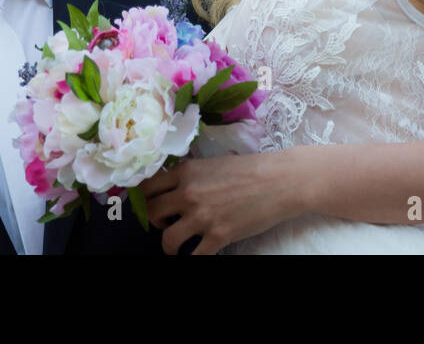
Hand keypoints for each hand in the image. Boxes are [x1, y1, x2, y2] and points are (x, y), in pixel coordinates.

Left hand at [138, 150, 305, 254]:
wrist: (280, 181)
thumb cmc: (250, 169)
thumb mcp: (212, 164)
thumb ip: (191, 176)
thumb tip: (175, 189)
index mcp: (186, 171)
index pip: (148, 186)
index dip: (144, 199)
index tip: (149, 205)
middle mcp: (189, 193)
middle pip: (152, 213)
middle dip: (155, 223)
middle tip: (166, 225)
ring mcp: (202, 216)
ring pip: (167, 240)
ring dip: (169, 246)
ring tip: (177, 246)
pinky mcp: (218, 236)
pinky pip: (194, 257)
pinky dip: (192, 258)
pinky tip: (198, 253)